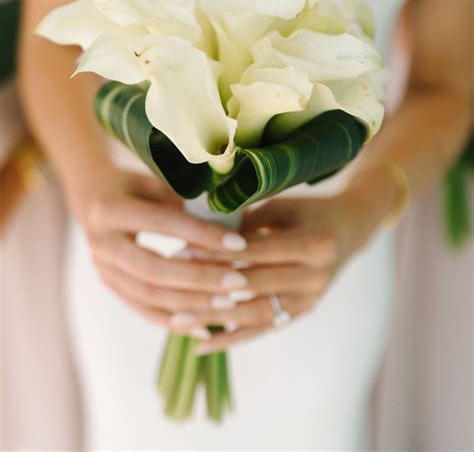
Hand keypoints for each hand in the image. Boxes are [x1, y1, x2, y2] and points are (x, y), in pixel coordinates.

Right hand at [73, 168, 251, 338]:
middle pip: (154, 269)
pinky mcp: (110, 286)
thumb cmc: (133, 184)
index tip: (238, 243)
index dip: (202, 234)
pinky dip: (174, 321)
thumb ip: (183, 198)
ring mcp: (103, 269)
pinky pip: (143, 310)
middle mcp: (102, 244)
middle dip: (199, 278)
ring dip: (191, 304)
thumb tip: (229, 215)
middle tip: (238, 282)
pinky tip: (204, 326)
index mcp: (111, 210)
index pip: (163, 224)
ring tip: (228, 304)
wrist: (92, 196)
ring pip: (148, 296)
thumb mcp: (154, 180)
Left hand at [174, 193, 373, 352]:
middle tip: (171, 283)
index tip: (183, 250)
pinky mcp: (302, 315)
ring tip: (177, 319)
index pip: (257, 250)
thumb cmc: (309, 211)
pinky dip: (231, 339)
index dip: (219, 252)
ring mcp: (310, 301)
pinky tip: (201, 344)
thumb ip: (248, 221)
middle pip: (255, 286)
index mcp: (314, 244)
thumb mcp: (282, 206)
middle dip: (211, 285)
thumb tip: (202, 231)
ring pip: (256, 315)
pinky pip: (262, 330)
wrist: (348, 231)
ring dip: (215, 320)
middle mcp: (316, 277)